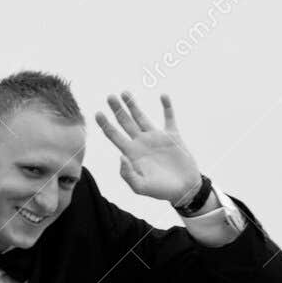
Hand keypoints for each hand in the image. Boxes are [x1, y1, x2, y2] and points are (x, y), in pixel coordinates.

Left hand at [94, 92, 201, 206]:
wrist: (183, 190)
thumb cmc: (160, 190)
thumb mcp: (140, 187)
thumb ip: (128, 174)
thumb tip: (120, 157)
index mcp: (131, 153)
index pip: (114, 136)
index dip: (105, 125)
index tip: (98, 113)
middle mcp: (141, 142)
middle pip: (125, 122)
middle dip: (117, 110)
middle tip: (109, 97)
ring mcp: (156, 137)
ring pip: (141, 117)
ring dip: (133, 105)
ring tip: (124, 92)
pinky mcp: (172, 136)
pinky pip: (169, 117)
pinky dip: (167, 107)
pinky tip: (163, 96)